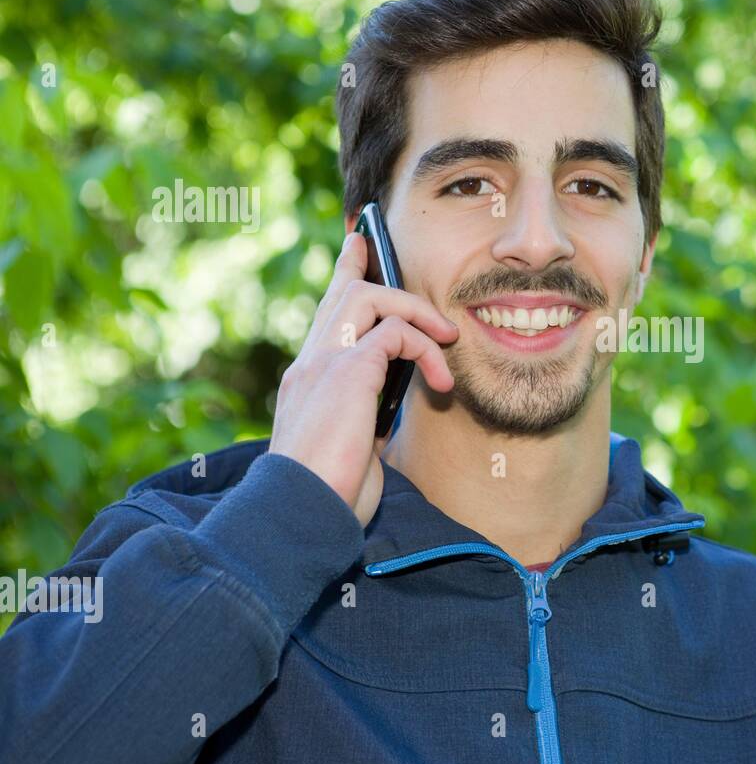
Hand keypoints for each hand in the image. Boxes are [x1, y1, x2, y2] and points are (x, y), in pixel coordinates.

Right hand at [268, 230, 457, 525]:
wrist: (301, 513)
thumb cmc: (327, 494)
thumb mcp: (351, 449)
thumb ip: (364, 422)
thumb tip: (389, 418)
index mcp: (308, 381)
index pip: (326, 319)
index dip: (343, 279)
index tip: (357, 250)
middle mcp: (311, 364)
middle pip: (343, 294)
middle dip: (374, 269)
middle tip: (404, 266)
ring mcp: (325, 363)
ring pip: (369, 297)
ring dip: (417, 312)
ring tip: (446, 340)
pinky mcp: (348, 372)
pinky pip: (396, 333)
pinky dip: (426, 348)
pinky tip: (440, 381)